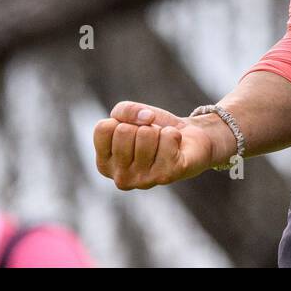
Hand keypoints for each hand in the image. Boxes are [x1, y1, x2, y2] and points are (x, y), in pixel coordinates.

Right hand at [93, 102, 221, 189]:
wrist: (187, 139)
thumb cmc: (152, 129)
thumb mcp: (129, 115)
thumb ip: (124, 110)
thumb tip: (147, 119)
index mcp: (105, 164)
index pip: (103, 129)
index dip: (122, 120)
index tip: (132, 130)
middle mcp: (120, 178)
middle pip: (123, 131)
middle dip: (141, 126)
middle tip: (151, 138)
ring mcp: (143, 181)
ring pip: (146, 133)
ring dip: (158, 131)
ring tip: (162, 143)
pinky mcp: (167, 176)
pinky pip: (167, 137)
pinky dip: (173, 134)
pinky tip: (174, 148)